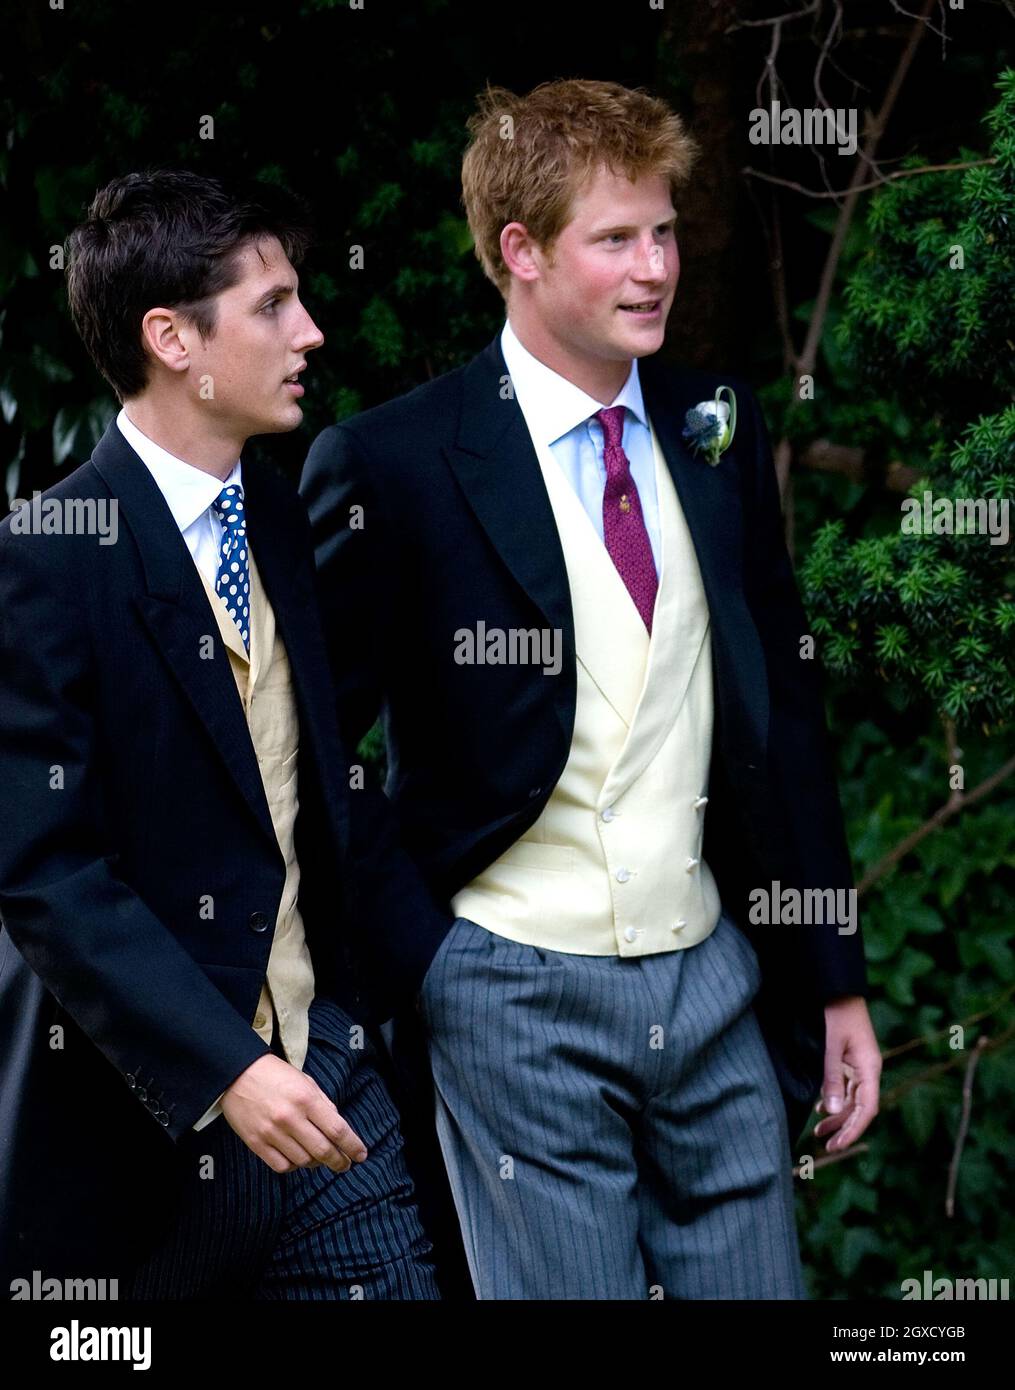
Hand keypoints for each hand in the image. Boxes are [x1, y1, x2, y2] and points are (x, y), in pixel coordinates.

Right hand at [220, 1053, 367, 1174]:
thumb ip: (324, 1105)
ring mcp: (272, 1132)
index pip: (337, 1130)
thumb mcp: (306, 1082)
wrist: (236, 1073)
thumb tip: (339, 1130)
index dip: (352, 1146)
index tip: (361, 1154)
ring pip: (304, 1161)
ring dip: (317, 1164)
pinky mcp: (256, 1143)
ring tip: (321, 1159)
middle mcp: (290, 1117)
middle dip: (339, 1161)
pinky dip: (294, 1166)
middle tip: (345, 1165)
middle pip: (323, 1150)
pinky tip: (298, 1159)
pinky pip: (282, 1166)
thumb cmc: (276, 1075)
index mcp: (306, 1098)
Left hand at [814, 996, 881, 1153]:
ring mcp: (861, 1067)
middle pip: (861, 1109)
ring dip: (838, 1117)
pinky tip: (822, 1109)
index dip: (853, 1130)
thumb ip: (832, 1079)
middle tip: (826, 1146)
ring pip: (853, 1101)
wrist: (838, 990)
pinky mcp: (852, 1062)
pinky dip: (836, 1101)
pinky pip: (848, 1089)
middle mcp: (869, 1072)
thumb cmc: (837, 1015)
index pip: (867, 1109)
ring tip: (819, 1133)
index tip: (838, 1146)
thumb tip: (833, 1111)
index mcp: (870, 1069)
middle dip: (845, 1129)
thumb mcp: (831, 1047)